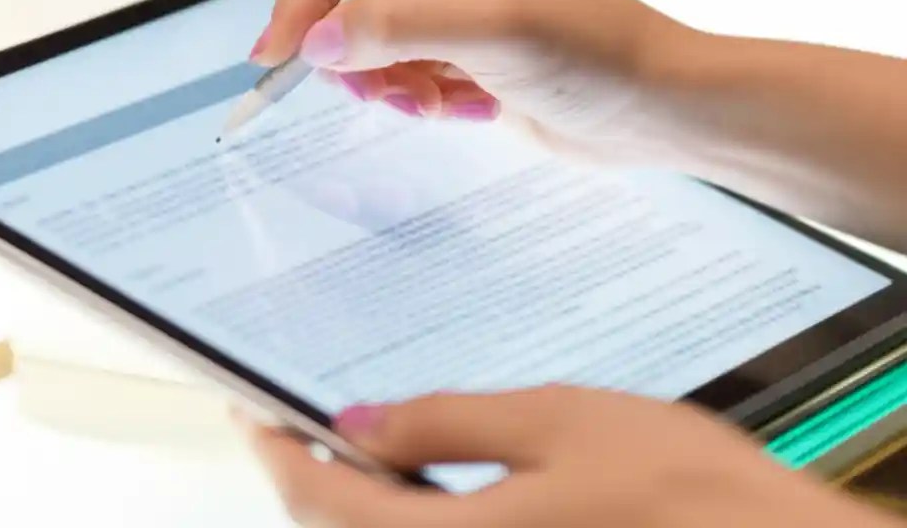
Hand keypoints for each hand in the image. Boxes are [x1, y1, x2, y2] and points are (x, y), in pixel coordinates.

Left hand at [242, 386, 902, 527]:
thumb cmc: (678, 488)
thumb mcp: (554, 424)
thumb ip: (445, 424)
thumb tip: (356, 425)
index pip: (322, 502)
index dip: (276, 451)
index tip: (248, 411)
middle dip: (305, 475)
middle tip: (289, 417)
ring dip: (349, 497)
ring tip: (349, 436)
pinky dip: (401, 514)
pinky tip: (417, 476)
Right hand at [253, 0, 689, 162]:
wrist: (649, 106)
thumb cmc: (594, 48)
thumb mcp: (491, 30)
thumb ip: (396, 29)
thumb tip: (313, 43)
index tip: (284, 56)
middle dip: (349, 49)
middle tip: (375, 92)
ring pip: (351, 38)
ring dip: (384, 83)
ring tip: (436, 101)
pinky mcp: (440, 40)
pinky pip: (384, 70)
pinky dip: (410, 97)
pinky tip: (460, 106)